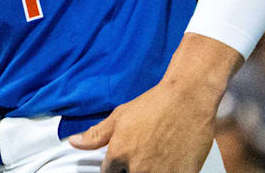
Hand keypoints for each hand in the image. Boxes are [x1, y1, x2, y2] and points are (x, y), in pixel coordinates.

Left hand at [68, 34, 238, 172]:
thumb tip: (75, 142)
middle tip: (142, 155)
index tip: (123, 161)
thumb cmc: (157, 104)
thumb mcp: (120, 116)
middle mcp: (138, 168)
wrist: (188, 99)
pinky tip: (169, 160)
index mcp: (119, 154)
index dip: (115, 167)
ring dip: (150, 170)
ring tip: (156, 156)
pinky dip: (168, 171)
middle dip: (132, 168)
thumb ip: (96, 134)